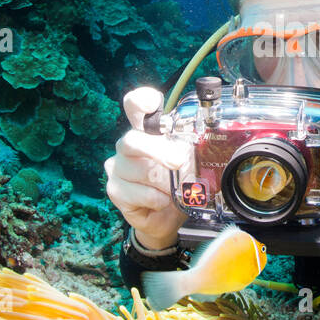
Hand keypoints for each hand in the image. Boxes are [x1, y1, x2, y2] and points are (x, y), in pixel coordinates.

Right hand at [103, 87, 191, 249]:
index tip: (152, 102)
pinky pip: (137, 192)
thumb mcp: (188, 164)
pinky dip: (156, 199)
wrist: (166, 219)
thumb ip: (190, 150)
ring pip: (138, 170)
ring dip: (163, 183)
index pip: (135, 107)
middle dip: (157, 151)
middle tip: (178, 161)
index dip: (141, 100)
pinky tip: (162, 201)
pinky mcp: (115, 190)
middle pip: (133, 139)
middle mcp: (127, 146)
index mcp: (146, 132)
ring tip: (174, 190)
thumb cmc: (176, 185)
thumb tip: (203, 145)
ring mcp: (117, 168)